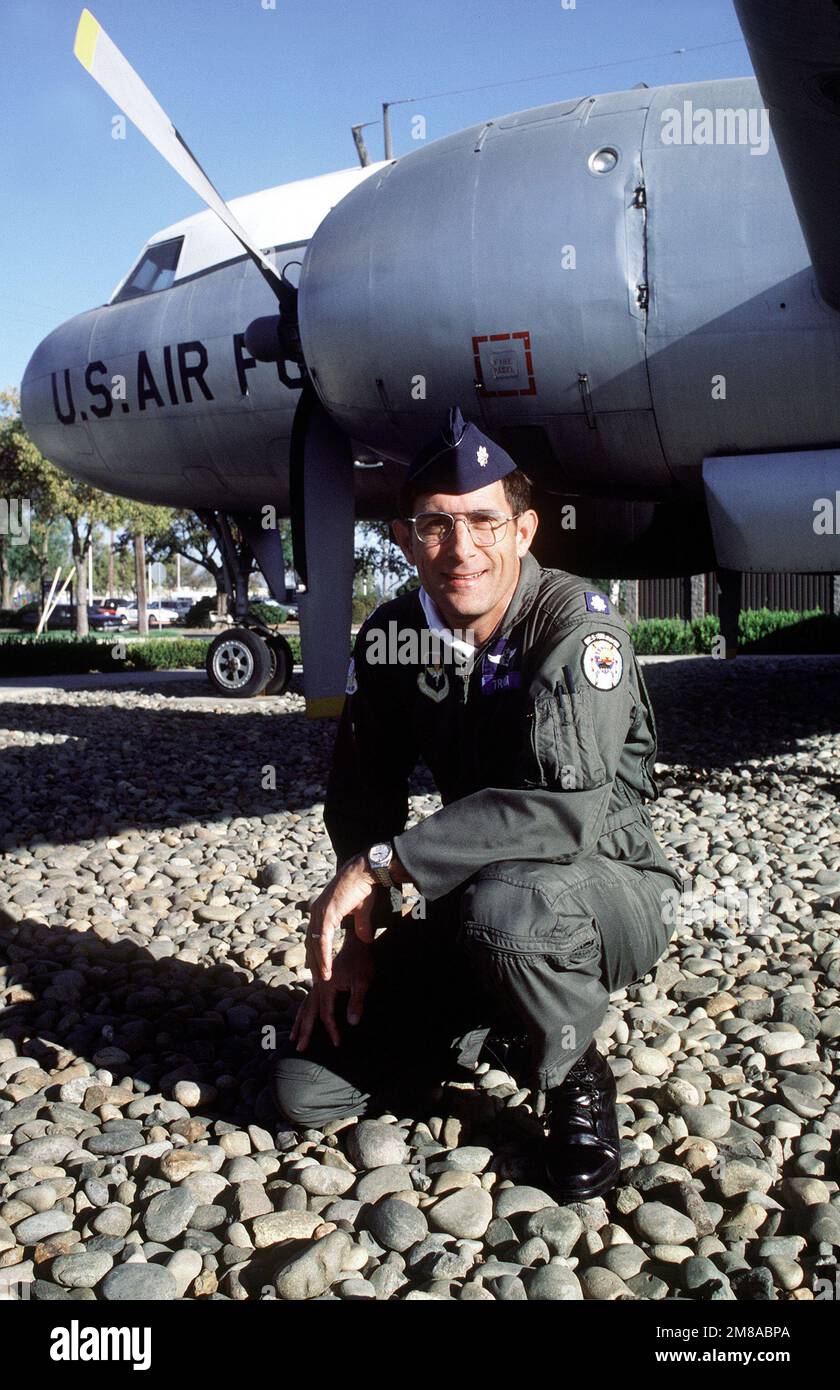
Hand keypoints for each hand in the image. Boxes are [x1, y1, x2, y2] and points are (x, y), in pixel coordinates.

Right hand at [290, 931, 374, 1050]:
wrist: (356, 941)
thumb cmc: (361, 961)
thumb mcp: (363, 981)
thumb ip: (356, 1001)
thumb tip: (352, 1023)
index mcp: (326, 986)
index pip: (326, 1014)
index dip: (332, 1030)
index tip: (337, 1043)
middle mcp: (318, 984)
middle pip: (309, 1012)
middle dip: (304, 1030)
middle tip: (300, 1048)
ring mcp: (318, 982)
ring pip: (305, 1005)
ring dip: (300, 1022)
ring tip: (294, 1036)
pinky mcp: (321, 980)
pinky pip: (309, 999)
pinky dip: (304, 1011)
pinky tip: (303, 1016)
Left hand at [305, 854, 377, 982]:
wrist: (366, 871)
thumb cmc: (364, 886)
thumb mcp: (361, 910)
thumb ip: (360, 926)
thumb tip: (366, 940)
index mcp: (322, 909)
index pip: (314, 935)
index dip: (315, 953)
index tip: (317, 968)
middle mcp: (317, 910)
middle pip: (311, 942)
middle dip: (314, 962)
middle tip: (317, 979)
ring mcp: (320, 912)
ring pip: (315, 944)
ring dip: (318, 964)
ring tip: (322, 980)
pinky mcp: (327, 914)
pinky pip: (322, 940)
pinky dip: (324, 956)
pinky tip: (327, 970)